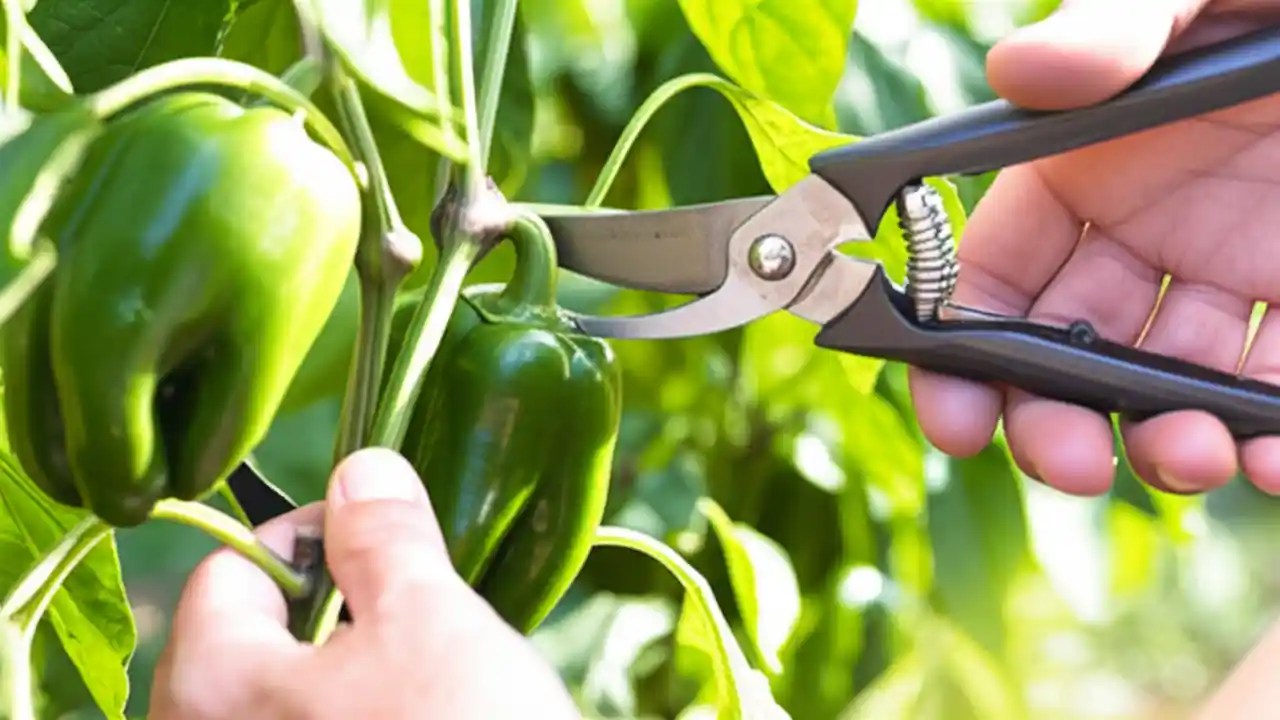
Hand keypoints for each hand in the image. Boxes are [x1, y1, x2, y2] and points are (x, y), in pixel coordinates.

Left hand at [148, 448, 578, 719]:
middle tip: (421, 607)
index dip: (311, 534)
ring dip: (360, 670)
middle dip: (342, 608)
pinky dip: (365, 718)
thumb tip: (361, 471)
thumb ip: (381, 536)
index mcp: (211, 686)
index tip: (382, 533)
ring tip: (438, 674)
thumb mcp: (430, 618)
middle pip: (255, 640)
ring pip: (291, 699)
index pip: (231, 569)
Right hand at [910, 1, 1279, 494]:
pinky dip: (1270, 441)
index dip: (957, 346)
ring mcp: (1238, 275)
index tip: (953, 414)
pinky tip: (1271, 458)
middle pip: (1068, 349)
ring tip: (1193, 457)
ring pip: (1170, 387)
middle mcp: (1150, 230)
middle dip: (1052, 419)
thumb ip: (1118, 31)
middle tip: (1069, 461)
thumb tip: (1015, 70)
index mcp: (1091, 162)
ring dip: (1163, 442)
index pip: (998, 270)